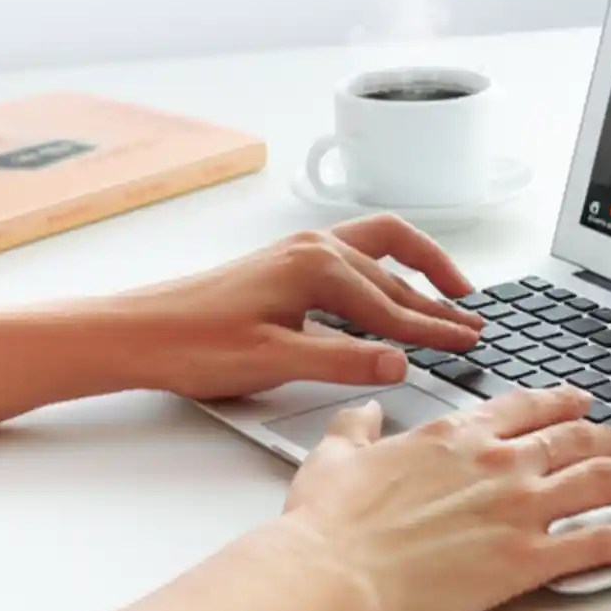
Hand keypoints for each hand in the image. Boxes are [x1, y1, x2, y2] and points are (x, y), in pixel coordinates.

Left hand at [125, 213, 484, 398]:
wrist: (138, 332)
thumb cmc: (194, 343)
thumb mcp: (274, 361)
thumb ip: (341, 360)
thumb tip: (399, 361)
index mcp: (316, 267)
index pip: (392, 304)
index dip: (433, 328)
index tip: (467, 342)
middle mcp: (313, 249)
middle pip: (394, 273)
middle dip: (438, 298)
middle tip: (473, 323)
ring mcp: (300, 252)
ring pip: (379, 256)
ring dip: (418, 273)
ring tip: (452, 293)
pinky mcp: (288, 265)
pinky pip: (356, 259)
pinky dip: (387, 272)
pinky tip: (393, 294)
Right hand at [281, 386, 610, 610]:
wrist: (333, 569)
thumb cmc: (332, 521)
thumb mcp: (335, 455)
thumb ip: (357, 426)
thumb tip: (363, 411)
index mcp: (458, 436)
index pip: (525, 407)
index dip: (559, 402)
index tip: (577, 402)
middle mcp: (499, 463)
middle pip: (575, 438)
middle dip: (608, 436)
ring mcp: (519, 508)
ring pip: (602, 480)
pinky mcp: (527, 558)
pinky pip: (602, 543)